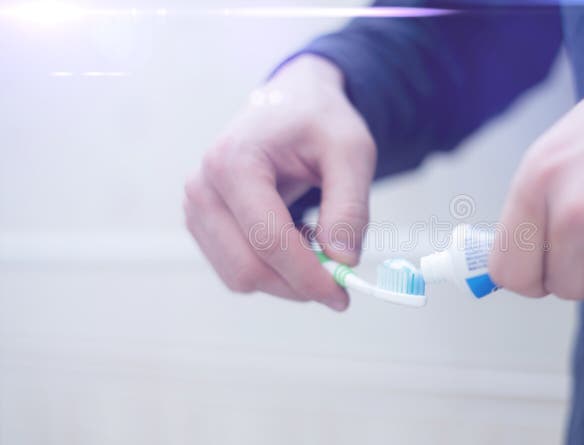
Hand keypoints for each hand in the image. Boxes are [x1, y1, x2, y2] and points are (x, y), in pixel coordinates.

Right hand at [184, 55, 375, 310]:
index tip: (343, 295)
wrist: (292, 103)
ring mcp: (197, 208)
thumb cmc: (319, 121)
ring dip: (286, 278)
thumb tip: (342, 261)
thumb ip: (350, 207)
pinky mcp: (203, 225)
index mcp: (234, 162)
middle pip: (247, 269)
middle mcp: (203, 187)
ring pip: (240, 277)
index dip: (307, 276)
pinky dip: (272, 269)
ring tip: (317, 242)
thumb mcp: (351, 152)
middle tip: (340, 284)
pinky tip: (296, 240)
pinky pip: (236, 269)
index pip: (268, 240)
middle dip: (297, 285)